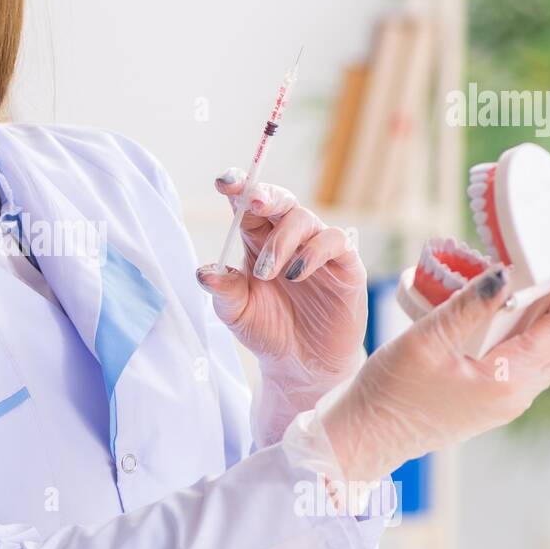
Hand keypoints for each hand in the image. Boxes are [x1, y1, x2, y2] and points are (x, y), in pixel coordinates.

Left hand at [195, 171, 367, 387]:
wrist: (301, 366)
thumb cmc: (268, 332)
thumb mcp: (237, 314)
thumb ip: (224, 291)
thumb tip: (204, 273)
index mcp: (256, 241)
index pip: (247, 204)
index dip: (239, 187)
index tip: (224, 182)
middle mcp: (287, 238)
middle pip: (278, 200)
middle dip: (264, 196)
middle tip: (252, 205)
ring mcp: (316, 249)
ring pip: (303, 218)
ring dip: (282, 241)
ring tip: (269, 273)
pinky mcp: (344, 264)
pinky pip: (334, 240)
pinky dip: (314, 252)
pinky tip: (297, 274)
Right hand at [320, 254, 549, 484]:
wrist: (366, 436)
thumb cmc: (388, 391)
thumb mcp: (424, 340)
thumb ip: (469, 306)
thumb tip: (506, 273)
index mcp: (506, 382)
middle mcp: (515, 396)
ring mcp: (506, 400)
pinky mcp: (491, 398)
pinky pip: (532, 360)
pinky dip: (542, 330)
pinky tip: (532, 308)